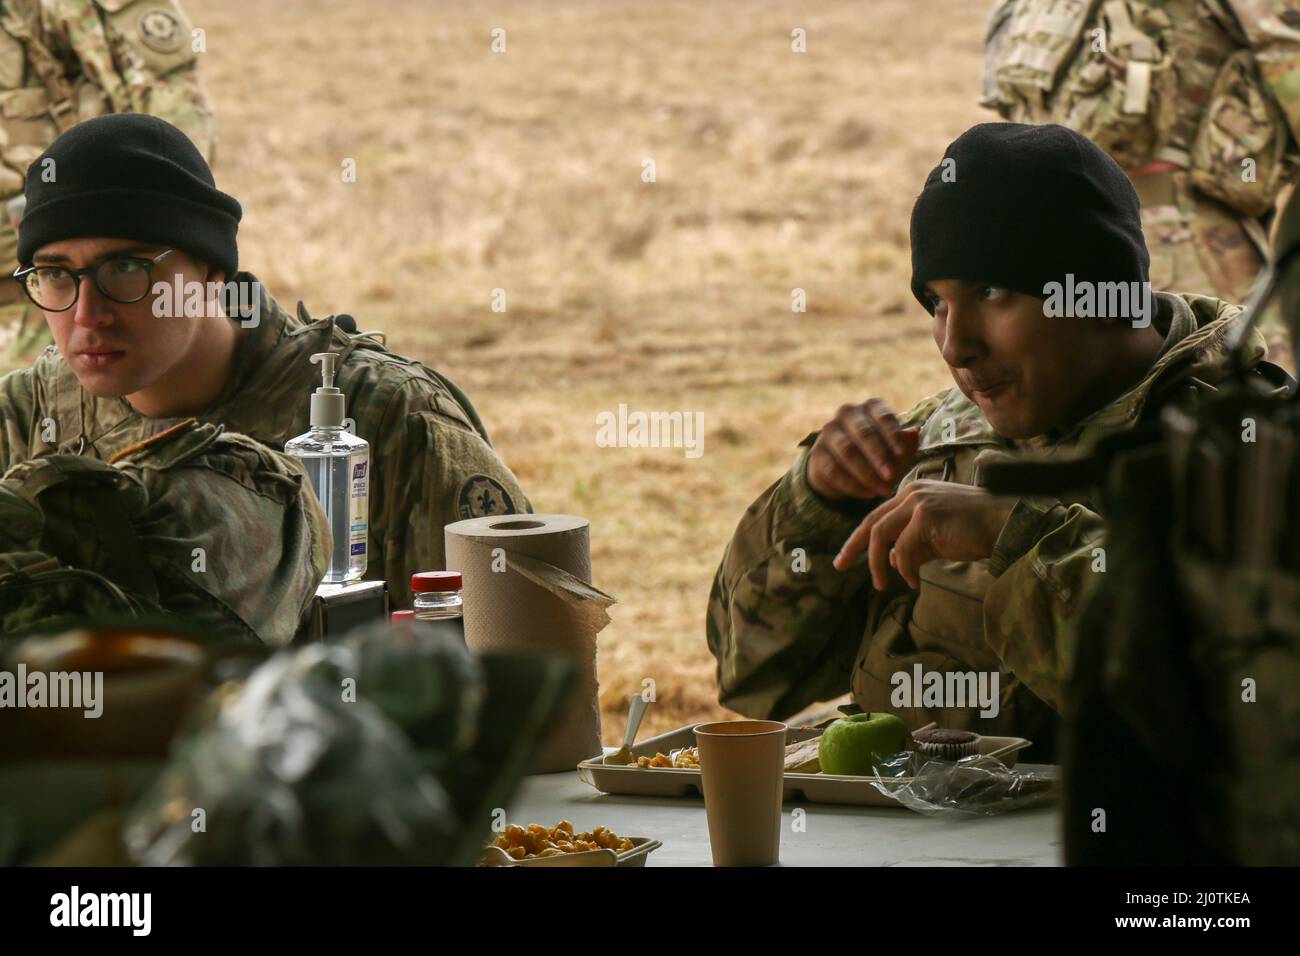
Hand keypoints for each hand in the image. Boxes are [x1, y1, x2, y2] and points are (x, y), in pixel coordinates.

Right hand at [807, 399, 920, 500]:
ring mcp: (829, 432)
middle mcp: (847, 413)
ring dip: (867, 473)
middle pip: (864, 433)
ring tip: (883, 489)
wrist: (848, 467)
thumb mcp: (896, 449)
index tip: (901, 453)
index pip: (882, 416)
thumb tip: (913, 434)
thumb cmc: (881, 453)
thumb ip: (906, 443)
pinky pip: (834, 470)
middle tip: (891, 476)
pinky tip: (869, 494)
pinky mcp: (817, 454)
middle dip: (879, 456)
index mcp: (871, 407)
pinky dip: (853, 484)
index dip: (892, 435)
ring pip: (847, 452)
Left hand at [832, 480, 1015, 587]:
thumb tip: (892, 562)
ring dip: (878, 563)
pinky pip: (903, 548)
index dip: (858, 539)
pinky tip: (914, 582)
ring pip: (881, 534)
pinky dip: (905, 569)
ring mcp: (918, 501)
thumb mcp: (936, 539)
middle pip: (871, 522)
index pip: (877, 516)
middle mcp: (911, 492)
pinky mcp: (926, 515)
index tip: (844, 558)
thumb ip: (912, 546)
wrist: (1003, 523)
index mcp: (912, 493)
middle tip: (839, 566)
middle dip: (853, 547)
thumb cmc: (974, 531)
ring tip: (881, 584)